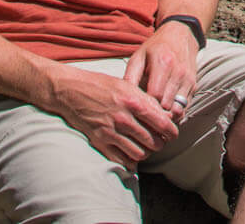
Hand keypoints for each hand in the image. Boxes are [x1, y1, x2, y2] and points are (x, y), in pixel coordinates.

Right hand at [43, 64, 177, 164]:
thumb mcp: (127, 85)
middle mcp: (124, 118)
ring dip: (146, 152)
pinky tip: (131, 153)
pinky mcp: (100, 141)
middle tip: (160, 141)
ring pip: (140, 153)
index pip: (162, 124)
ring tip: (146, 147)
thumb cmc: (101, 85)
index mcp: (134, 101)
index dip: (172, 132)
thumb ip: (146, 101)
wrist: (71, 91)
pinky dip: (130, 160)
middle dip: (160, 144)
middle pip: (153, 141)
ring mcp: (111, 131)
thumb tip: (165, 116)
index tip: (173, 135)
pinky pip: (121, 159)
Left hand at [124, 19, 200, 117]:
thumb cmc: (156, 48)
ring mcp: (188, 80)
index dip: (145, 106)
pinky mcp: (194, 85)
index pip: (155, 95)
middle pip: (167, 105)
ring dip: (166, 116)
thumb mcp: (139, 56)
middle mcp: (178, 72)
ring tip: (154, 116)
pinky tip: (164, 111)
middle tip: (144, 117)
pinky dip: (175, 113)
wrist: (181, 35)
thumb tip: (122, 97)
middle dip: (155, 114)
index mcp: (163, 63)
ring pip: (178, 110)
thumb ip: (130, 76)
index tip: (137, 109)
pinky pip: (185, 107)